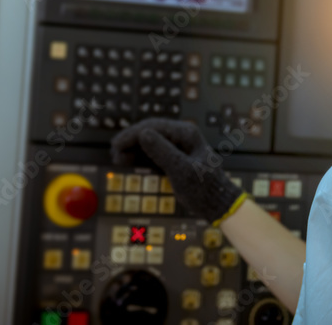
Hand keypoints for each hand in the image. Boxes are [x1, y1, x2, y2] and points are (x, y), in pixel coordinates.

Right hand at [110, 118, 247, 225]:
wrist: (217, 204)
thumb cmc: (204, 188)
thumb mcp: (181, 171)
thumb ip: (162, 151)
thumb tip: (143, 133)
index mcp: (186, 134)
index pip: (153, 127)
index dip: (132, 134)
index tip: (116, 145)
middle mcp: (181, 136)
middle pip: (149, 132)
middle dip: (130, 141)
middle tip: (114, 152)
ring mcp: (177, 146)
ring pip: (149, 142)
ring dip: (133, 149)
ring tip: (117, 158)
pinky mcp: (174, 157)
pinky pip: (153, 152)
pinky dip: (140, 156)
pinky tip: (128, 162)